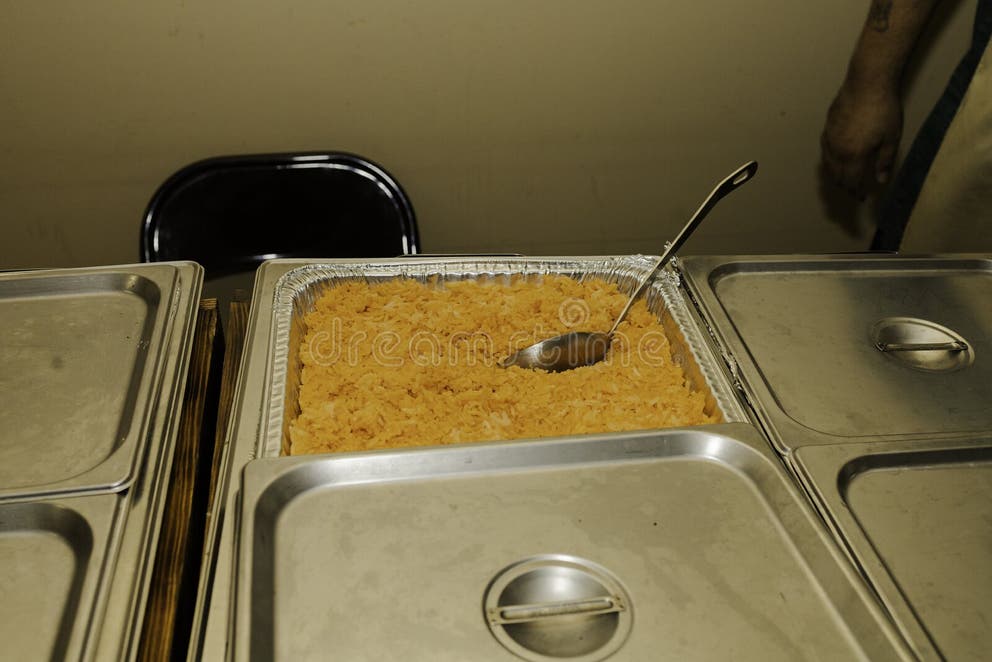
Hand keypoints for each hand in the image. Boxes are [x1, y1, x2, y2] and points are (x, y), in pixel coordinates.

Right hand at [820, 81, 902, 198]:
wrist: (867, 82)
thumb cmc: (884, 109)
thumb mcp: (891, 138)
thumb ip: (884, 161)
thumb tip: (880, 180)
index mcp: (854, 155)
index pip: (850, 181)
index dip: (855, 192)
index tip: (860, 198)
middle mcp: (837, 150)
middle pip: (836, 175)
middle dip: (844, 186)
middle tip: (852, 191)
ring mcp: (829, 138)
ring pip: (827, 164)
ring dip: (834, 174)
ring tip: (842, 178)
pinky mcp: (827, 127)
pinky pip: (825, 150)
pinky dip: (829, 160)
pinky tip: (835, 158)